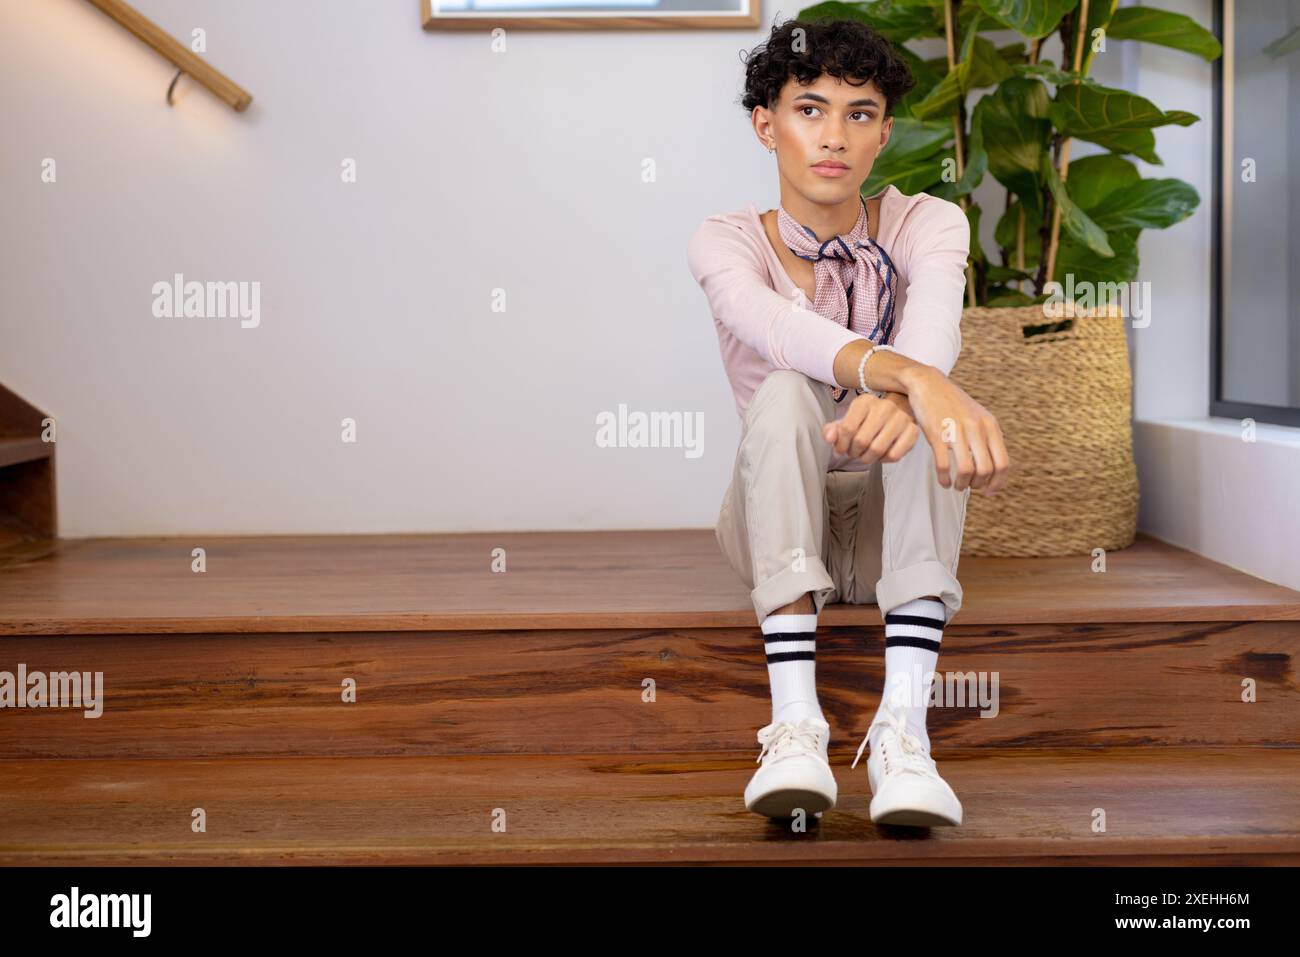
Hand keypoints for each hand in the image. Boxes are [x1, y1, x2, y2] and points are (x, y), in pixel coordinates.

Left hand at [821, 393, 919, 465]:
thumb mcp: (848, 420)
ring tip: (865, 456)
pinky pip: (894, 455)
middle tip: (854, 453)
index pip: (847, 428)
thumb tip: (829, 437)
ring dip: (867, 458)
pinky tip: (881, 455)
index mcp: (865, 401)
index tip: (840, 450)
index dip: (840, 445)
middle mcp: (885, 407)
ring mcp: (902, 418)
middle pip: (861, 440)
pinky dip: (884, 460)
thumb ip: (833, 430)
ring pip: (877, 449)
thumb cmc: (868, 419)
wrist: (898, 410)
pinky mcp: (913, 431)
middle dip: (854, 453)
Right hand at [905, 368, 1010, 494]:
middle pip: (985, 470)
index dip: (998, 483)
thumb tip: (994, 468)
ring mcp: (956, 431)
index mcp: (990, 425)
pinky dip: (944, 479)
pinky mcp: (936, 434)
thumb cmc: (952, 403)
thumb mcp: (978, 416)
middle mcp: (976, 428)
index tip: (989, 492)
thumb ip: (988, 438)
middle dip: (978, 485)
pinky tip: (943, 482)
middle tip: (969, 486)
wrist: (928, 384)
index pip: (1002, 463)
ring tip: (956, 486)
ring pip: (966, 470)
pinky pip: (943, 465)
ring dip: (961, 484)